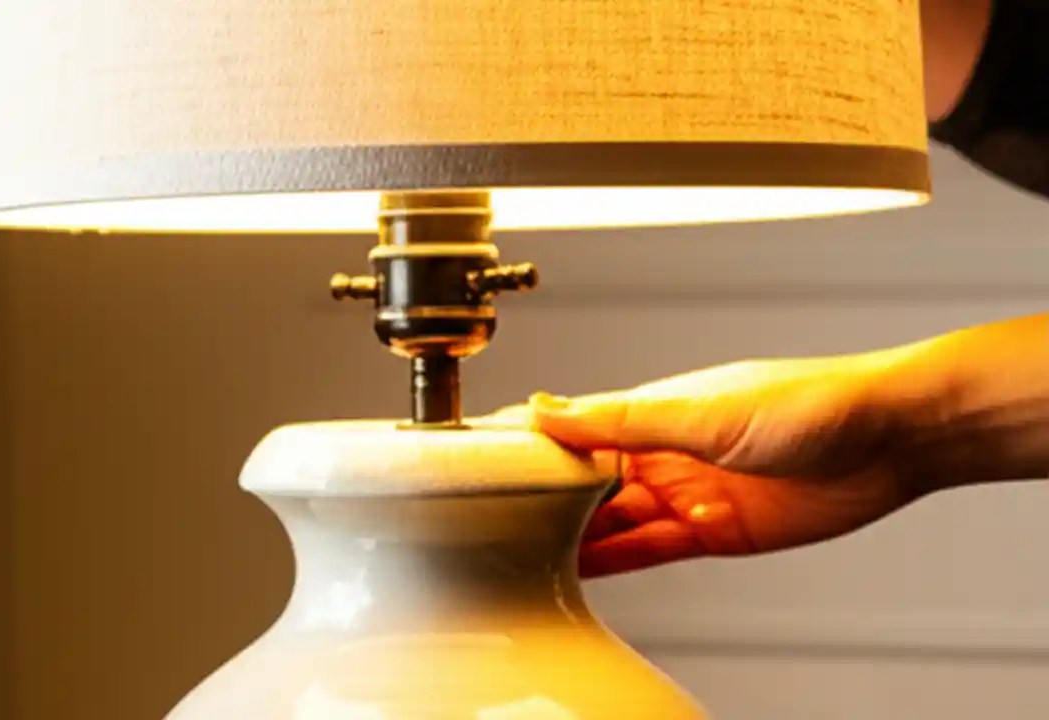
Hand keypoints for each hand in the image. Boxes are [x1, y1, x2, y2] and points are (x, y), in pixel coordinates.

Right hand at [485, 352, 926, 577]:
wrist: (891, 438)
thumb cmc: (810, 401)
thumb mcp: (703, 411)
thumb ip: (620, 421)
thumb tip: (545, 407)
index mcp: (653, 410)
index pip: (572, 426)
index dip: (526, 441)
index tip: (474, 455)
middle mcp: (662, 451)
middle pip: (582, 480)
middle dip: (539, 496)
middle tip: (484, 515)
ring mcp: (685, 492)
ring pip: (609, 520)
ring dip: (569, 533)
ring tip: (516, 548)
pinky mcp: (712, 532)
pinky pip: (648, 549)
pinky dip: (612, 558)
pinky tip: (576, 565)